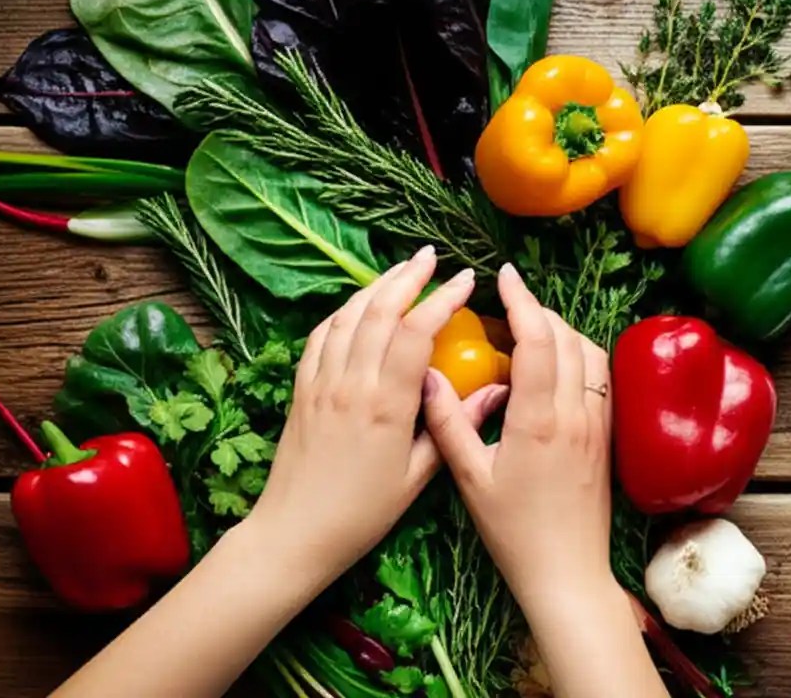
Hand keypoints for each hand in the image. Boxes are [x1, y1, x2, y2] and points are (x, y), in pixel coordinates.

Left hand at [243, 246, 509, 587]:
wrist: (295, 532)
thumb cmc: (363, 514)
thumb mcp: (419, 477)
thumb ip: (453, 426)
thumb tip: (495, 391)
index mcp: (385, 405)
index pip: (415, 332)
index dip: (442, 299)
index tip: (467, 280)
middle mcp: (350, 384)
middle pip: (379, 311)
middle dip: (409, 277)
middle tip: (433, 256)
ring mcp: (321, 383)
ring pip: (349, 316)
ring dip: (376, 286)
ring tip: (402, 270)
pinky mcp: (302, 389)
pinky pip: (322, 336)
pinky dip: (345, 312)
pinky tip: (360, 305)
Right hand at [423, 263, 613, 603]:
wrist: (568, 572)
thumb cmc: (514, 531)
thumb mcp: (470, 478)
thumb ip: (448, 422)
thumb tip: (427, 375)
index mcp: (539, 420)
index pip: (537, 339)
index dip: (521, 300)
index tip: (504, 275)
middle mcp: (575, 413)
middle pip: (566, 337)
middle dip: (537, 310)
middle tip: (506, 305)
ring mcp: (598, 423)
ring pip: (589, 353)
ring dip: (561, 330)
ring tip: (528, 330)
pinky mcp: (608, 435)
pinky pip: (600, 376)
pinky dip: (578, 354)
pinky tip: (555, 364)